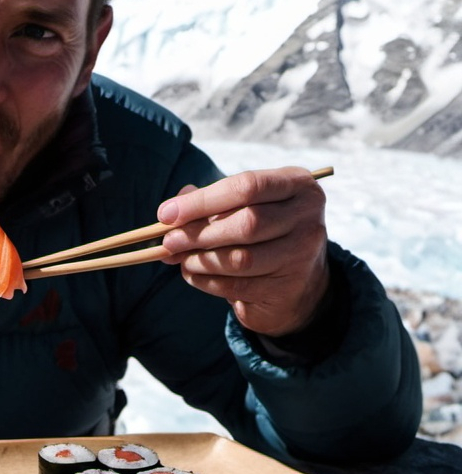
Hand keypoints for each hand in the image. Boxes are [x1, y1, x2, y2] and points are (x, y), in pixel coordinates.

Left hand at [157, 167, 329, 337]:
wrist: (298, 282)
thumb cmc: (262, 234)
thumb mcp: (241, 208)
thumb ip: (207, 204)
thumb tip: (169, 213)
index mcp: (298, 185)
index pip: (247, 187)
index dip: (202, 201)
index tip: (166, 213)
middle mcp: (307, 218)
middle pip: (246, 223)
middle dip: (198, 233)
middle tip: (168, 241)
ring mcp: (301, 255)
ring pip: (240, 258)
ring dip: (200, 259)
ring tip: (179, 258)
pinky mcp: (287, 288)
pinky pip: (237, 285)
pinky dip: (205, 280)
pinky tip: (192, 274)